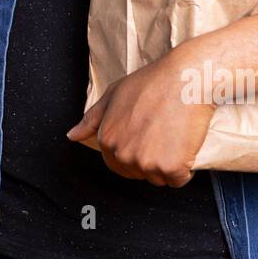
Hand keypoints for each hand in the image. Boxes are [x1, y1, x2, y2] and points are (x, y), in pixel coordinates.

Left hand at [65, 44, 215, 187]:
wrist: (185, 78)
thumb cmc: (152, 82)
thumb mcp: (114, 94)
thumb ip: (92, 119)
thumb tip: (73, 135)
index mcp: (108, 139)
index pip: (118, 165)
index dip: (134, 153)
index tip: (146, 139)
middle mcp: (123, 154)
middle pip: (138, 174)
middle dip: (150, 160)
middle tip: (161, 135)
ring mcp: (146, 162)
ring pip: (158, 178)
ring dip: (168, 165)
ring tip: (172, 136)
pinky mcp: (171, 167)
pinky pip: (178, 180)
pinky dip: (184, 169)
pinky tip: (184, 144)